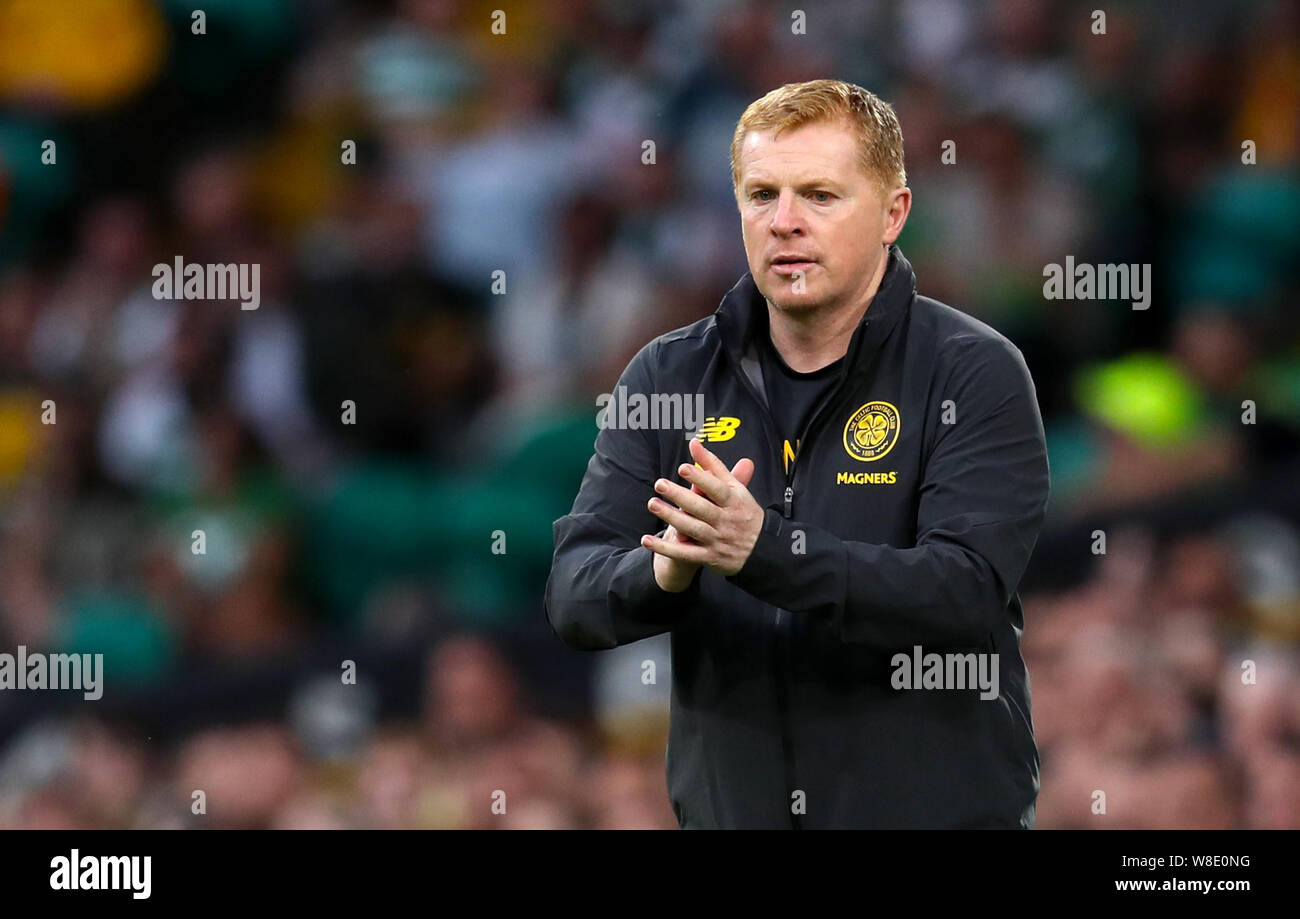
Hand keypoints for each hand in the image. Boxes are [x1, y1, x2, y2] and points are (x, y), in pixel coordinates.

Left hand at [642, 438, 764, 579]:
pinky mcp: (709, 557)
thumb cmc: (744, 512)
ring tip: (653, 504)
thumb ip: (713, 466)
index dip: (701, 478)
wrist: (762, 550)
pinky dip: (665, 549)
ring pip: (692, 528)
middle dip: (680, 496)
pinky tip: (647, 540)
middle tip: (660, 484)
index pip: (717, 489)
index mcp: (735, 501)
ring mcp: (718, 540)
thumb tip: (694, 443)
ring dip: (671, 518)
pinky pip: (685, 554)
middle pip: (702, 508)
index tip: (683, 468)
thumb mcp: (736, 488)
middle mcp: (726, 520)